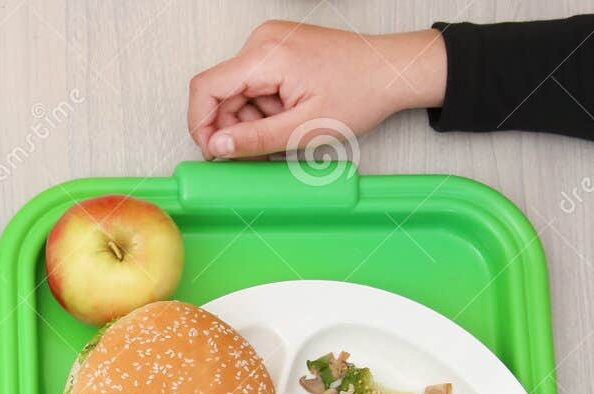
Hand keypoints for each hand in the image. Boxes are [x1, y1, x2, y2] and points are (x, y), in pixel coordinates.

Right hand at [188, 22, 447, 159]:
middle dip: (235, 127)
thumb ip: (253, 140)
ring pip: (237, 92)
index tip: (214, 153)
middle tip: (261, 149)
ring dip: (253, 120)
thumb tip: (215, 149)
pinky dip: (264, 108)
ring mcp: (270, 42)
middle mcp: (262, 41)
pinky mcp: (278, 48)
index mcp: (265, 55)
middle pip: (221, 93)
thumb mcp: (303, 130)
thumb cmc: (361, 92)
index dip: (201, 126)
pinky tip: (288, 115)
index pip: (205, 88)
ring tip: (287, 128)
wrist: (392, 71)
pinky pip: (253, 84)